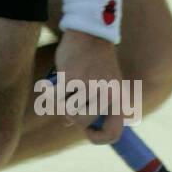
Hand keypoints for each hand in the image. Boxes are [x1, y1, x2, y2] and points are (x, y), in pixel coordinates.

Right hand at [53, 30, 126, 144]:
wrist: (90, 32)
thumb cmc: (96, 61)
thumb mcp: (104, 85)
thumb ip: (94, 106)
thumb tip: (69, 125)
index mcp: (119, 98)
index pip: (113, 134)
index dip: (98, 138)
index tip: (88, 131)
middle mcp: (107, 95)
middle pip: (84, 122)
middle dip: (73, 115)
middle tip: (72, 100)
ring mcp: (90, 87)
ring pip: (69, 112)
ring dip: (63, 102)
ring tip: (68, 86)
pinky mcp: (72, 78)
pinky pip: (58, 98)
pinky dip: (53, 93)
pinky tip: (56, 82)